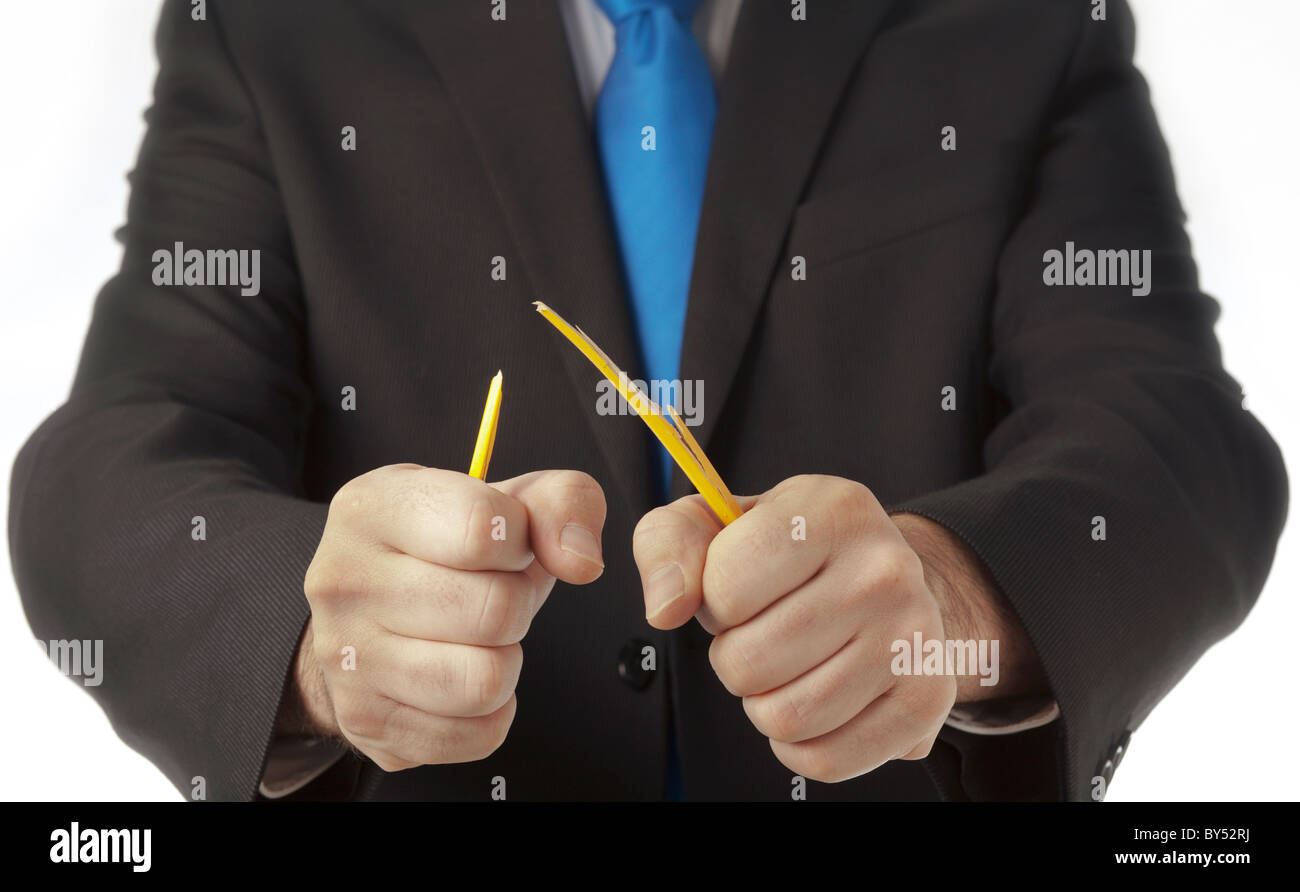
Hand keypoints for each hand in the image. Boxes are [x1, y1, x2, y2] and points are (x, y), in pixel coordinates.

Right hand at [286, 464, 606, 771]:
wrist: (375, 606)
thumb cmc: (449, 546)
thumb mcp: (509, 498)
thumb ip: (563, 504)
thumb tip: (581, 561)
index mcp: (372, 507)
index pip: (482, 529)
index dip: (520, 542)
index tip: (505, 546)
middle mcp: (342, 580)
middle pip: (495, 611)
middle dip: (517, 604)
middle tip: (492, 594)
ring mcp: (345, 658)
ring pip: (485, 682)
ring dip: (504, 660)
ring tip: (476, 637)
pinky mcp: (365, 722)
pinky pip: (477, 736)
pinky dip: (492, 713)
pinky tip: (463, 674)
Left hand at [632, 474, 1040, 782]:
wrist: (883, 575)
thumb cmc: (786, 552)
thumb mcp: (716, 521)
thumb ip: (668, 544)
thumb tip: (666, 607)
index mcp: (831, 509)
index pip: (725, 589)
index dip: (714, 602)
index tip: (740, 589)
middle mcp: (885, 569)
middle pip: (748, 663)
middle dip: (734, 658)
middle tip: (763, 632)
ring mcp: (914, 637)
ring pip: (784, 718)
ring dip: (765, 703)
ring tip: (789, 665)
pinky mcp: (927, 700)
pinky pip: (826, 761)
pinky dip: (800, 746)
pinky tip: (814, 702)